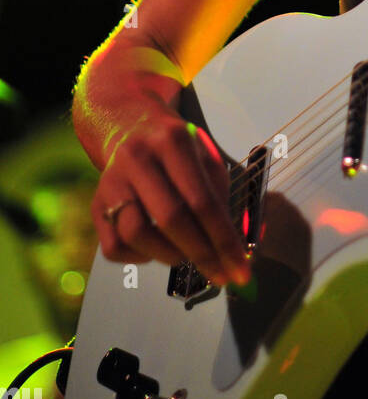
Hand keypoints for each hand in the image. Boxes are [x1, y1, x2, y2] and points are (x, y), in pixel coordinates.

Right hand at [91, 105, 250, 284]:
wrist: (128, 124)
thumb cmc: (176, 147)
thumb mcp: (205, 156)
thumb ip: (221, 197)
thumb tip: (236, 248)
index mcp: (173, 142)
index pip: (201, 200)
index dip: (223, 240)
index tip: (240, 271)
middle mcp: (137, 158)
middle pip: (170, 218)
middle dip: (201, 254)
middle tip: (220, 274)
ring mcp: (111, 181)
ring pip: (136, 234)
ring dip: (169, 256)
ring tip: (187, 255)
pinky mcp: (95, 204)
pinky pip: (114, 246)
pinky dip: (140, 258)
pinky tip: (156, 248)